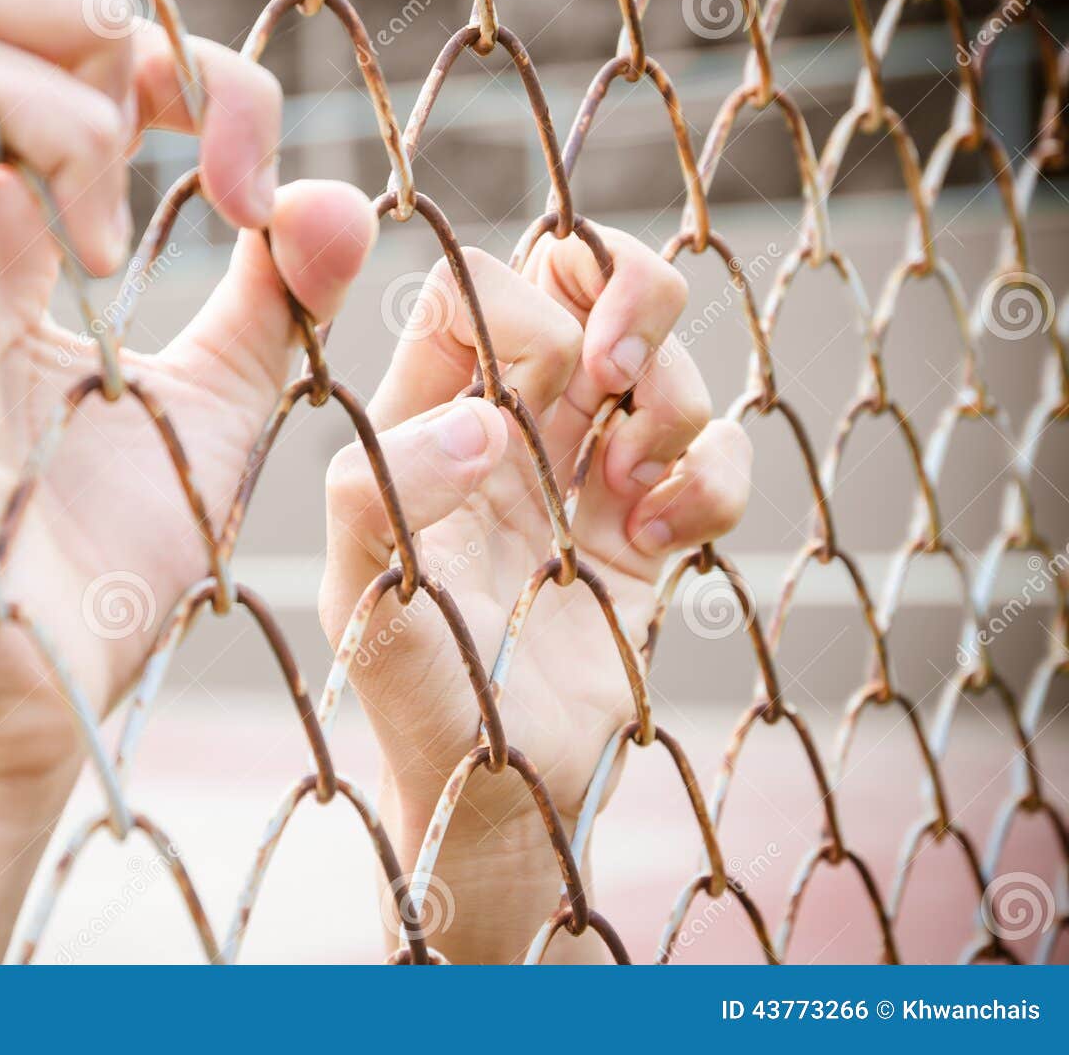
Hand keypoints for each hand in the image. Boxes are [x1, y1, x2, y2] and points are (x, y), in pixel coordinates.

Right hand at [0, 0, 374, 960]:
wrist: (38, 700)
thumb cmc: (109, 567)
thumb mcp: (216, 410)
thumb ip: (274, 305)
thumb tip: (336, 199)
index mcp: (10, 243)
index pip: (49, 51)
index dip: (164, 57)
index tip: (244, 164)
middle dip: (79, 21)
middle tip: (153, 125)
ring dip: (52, 130)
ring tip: (106, 253)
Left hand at [318, 231, 751, 962]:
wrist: (497, 796)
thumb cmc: (411, 695)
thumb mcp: (364, 595)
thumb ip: (381, 493)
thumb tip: (481, 424)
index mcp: (426, 419)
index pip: (478, 285)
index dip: (528, 302)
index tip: (553, 373)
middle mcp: (509, 426)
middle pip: (586, 285)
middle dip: (630, 300)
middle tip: (621, 376)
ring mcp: (584, 472)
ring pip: (662, 360)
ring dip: (673, 401)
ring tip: (628, 492)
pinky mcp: (650, 525)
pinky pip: (717, 452)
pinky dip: (714, 479)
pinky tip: (664, 541)